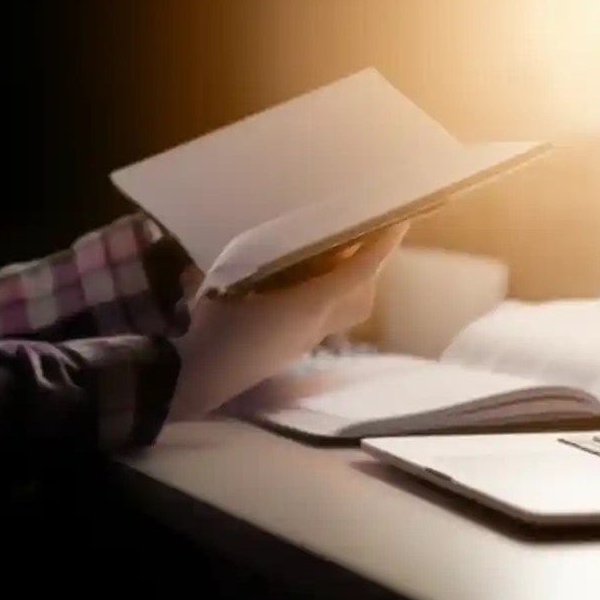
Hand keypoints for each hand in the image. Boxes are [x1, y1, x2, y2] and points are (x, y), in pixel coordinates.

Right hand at [165, 222, 407, 421]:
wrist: (201, 377)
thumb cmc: (214, 326)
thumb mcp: (232, 280)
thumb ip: (261, 260)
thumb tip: (285, 242)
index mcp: (308, 304)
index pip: (359, 271)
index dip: (382, 246)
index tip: (398, 222)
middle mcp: (318, 324)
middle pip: (363, 295)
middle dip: (369, 266)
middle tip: (360, 238)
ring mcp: (308, 341)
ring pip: (348, 310)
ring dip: (350, 283)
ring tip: (330, 259)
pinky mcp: (296, 350)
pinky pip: (327, 319)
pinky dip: (327, 296)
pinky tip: (301, 284)